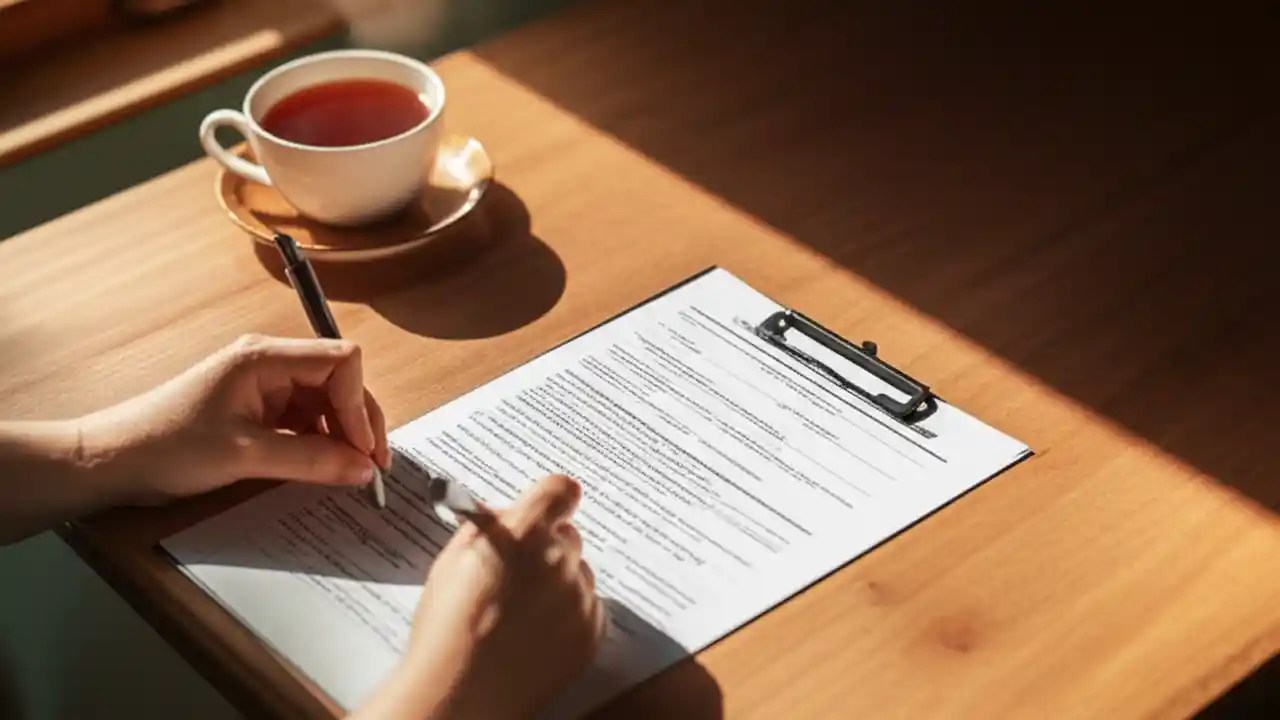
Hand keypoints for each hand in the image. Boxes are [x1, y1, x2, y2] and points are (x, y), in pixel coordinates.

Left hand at [81, 334, 389, 504]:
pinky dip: (322, 443)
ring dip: (344, 436)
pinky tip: (326, 468)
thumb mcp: (245, 456)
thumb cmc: (169, 447)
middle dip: (360, 423)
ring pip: (327, 403)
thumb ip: (311, 459)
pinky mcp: (259, 411)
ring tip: (352, 473)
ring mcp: (265, 387)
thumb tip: (365, 470)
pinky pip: (306, 421)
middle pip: (340, 382)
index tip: (363, 451)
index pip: (341, 361)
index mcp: (266, 358)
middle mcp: (271, 364)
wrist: (113, 461)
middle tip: (372, 469)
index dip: (360, 404)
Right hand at [355, 475, 603, 719]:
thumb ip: (487, 527)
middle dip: (545, 549)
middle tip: (516, 577)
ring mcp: (579, 597)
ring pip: (577, 575)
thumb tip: (507, 513)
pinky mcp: (592, 632)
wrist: (458, 695)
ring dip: (557, 586)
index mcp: (523, 533)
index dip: (551, 501)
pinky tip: (535, 636)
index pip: (560, 491)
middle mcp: (559, 559)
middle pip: (568, 536)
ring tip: (520, 616)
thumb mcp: (451, 562)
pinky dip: (568, 618)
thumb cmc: (446, 629)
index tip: (545, 512)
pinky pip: (589, 609)